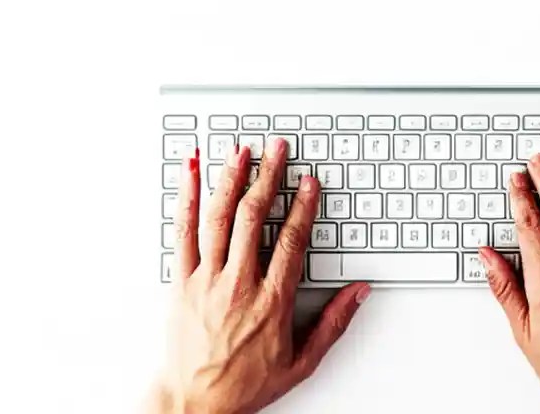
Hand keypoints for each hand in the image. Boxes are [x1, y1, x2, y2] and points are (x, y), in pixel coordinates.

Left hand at [148, 138, 369, 413]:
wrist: (195, 403)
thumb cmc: (246, 384)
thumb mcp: (302, 362)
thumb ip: (334, 323)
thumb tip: (359, 292)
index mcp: (271, 302)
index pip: (291, 242)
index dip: (303, 207)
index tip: (310, 183)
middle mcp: (238, 285)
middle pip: (254, 218)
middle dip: (268, 177)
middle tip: (277, 150)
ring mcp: (206, 281)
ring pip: (218, 218)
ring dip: (230, 178)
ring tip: (240, 151)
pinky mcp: (180, 283)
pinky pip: (182, 232)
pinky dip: (185, 198)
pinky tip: (190, 172)